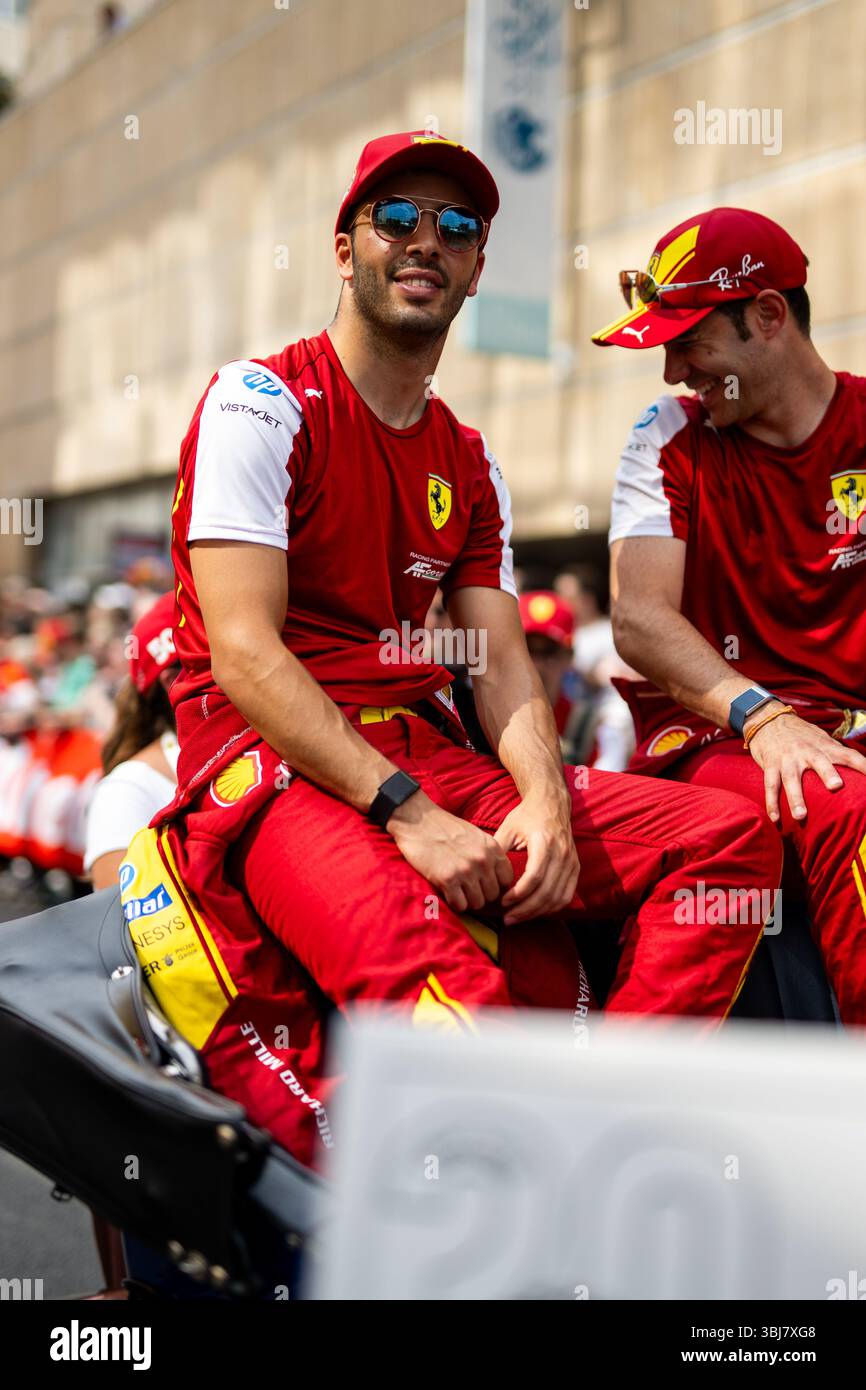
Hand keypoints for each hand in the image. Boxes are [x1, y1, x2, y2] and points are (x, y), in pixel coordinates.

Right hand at [388, 791, 512, 913]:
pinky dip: (454, 902)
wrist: (417, 820)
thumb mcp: (476, 836)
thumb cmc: (445, 828)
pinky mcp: (448, 879)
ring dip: (467, 900)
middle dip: (481, 894)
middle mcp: (483, 860)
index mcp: (492, 848)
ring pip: (478, 903)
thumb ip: (489, 854)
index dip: (496, 885)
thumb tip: (497, 878)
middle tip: (467, 888)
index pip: (508, 880)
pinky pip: (460, 905)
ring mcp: (466, 870)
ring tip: (457, 890)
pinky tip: (448, 891)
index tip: (484, 884)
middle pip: (493, 895)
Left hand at [494, 790, 578, 924]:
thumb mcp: (507, 829)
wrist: (551, 803)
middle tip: (507, 918)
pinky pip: (567, 895)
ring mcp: (571, 861)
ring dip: (537, 912)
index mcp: (544, 842)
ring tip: (518, 917)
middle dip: (526, 910)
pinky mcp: (575, 867)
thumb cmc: (526, 816)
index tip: (503, 902)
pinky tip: (535, 912)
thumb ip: (497, 852)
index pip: (534, 876)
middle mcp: (561, 853)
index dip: (519, 894)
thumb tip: (484, 877)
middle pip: (546, 891)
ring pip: (558, 897)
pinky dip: (552, 908)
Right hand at [745, 703, 865, 821]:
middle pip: (819, 762)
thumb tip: (857, 773)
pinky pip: (771, 786)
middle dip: (827, 773)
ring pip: (791, 779)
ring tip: (801, 816)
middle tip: (836, 786)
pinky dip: (772, 803)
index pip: (848, 755)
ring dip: (795, 798)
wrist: (769, 721)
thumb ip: (835, 754)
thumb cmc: (801, 735)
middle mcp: (806, 751)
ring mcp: (787, 759)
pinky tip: (775, 819)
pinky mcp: (770, 765)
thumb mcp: (820, 739)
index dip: (861, 765)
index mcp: (824, 746)